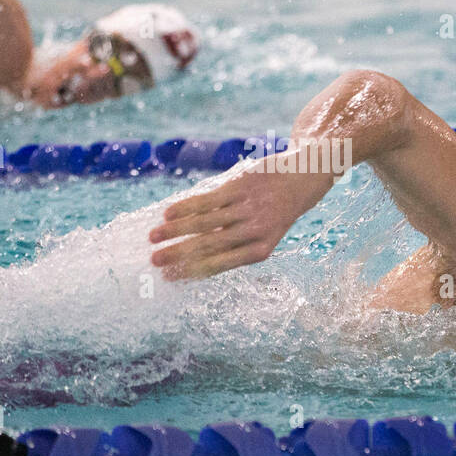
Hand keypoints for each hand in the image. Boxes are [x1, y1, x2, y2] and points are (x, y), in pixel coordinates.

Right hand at [149, 160, 333, 280]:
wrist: (302, 178)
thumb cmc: (275, 212)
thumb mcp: (264, 234)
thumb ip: (234, 245)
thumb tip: (191, 258)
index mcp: (259, 251)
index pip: (218, 265)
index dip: (190, 272)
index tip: (168, 277)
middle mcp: (254, 231)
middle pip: (207, 246)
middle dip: (177, 254)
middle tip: (153, 261)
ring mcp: (247, 208)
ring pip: (203, 222)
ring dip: (174, 230)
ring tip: (153, 237)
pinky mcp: (240, 187)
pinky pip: (207, 199)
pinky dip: (185, 207)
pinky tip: (167, 214)